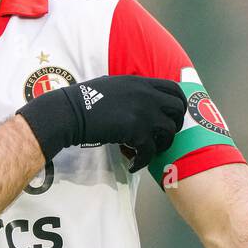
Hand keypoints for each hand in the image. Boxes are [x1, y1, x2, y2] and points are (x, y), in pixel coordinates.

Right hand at [17, 75, 185, 170]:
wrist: (69, 113)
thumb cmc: (83, 100)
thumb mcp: (111, 85)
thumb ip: (129, 90)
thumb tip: (135, 98)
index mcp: (141, 82)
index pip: (174, 88)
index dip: (179, 104)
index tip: (173, 116)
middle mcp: (146, 94)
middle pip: (178, 108)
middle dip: (175, 124)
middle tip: (163, 136)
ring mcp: (143, 112)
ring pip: (169, 131)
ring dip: (161, 145)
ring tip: (146, 152)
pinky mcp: (136, 131)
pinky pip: (150, 151)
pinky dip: (143, 161)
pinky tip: (133, 165)